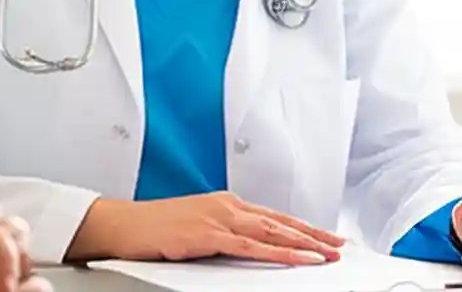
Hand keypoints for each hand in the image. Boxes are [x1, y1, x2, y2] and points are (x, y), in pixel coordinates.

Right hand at [67, 192, 344, 265]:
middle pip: (280, 221)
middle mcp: (228, 205)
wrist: (123, 225)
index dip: (302, 227)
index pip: (274, 216)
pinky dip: (278, 252)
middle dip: (313, 234)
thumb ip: (225, 235)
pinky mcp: (209, 234)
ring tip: (327, 253)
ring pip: (272, 231)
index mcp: (227, 203)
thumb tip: (250, 248)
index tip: (325, 236)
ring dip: (304, 243)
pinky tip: (296, 258)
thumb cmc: (155, 228)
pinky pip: (251, 245)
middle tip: (339, 245)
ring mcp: (219, 218)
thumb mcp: (198, 228)